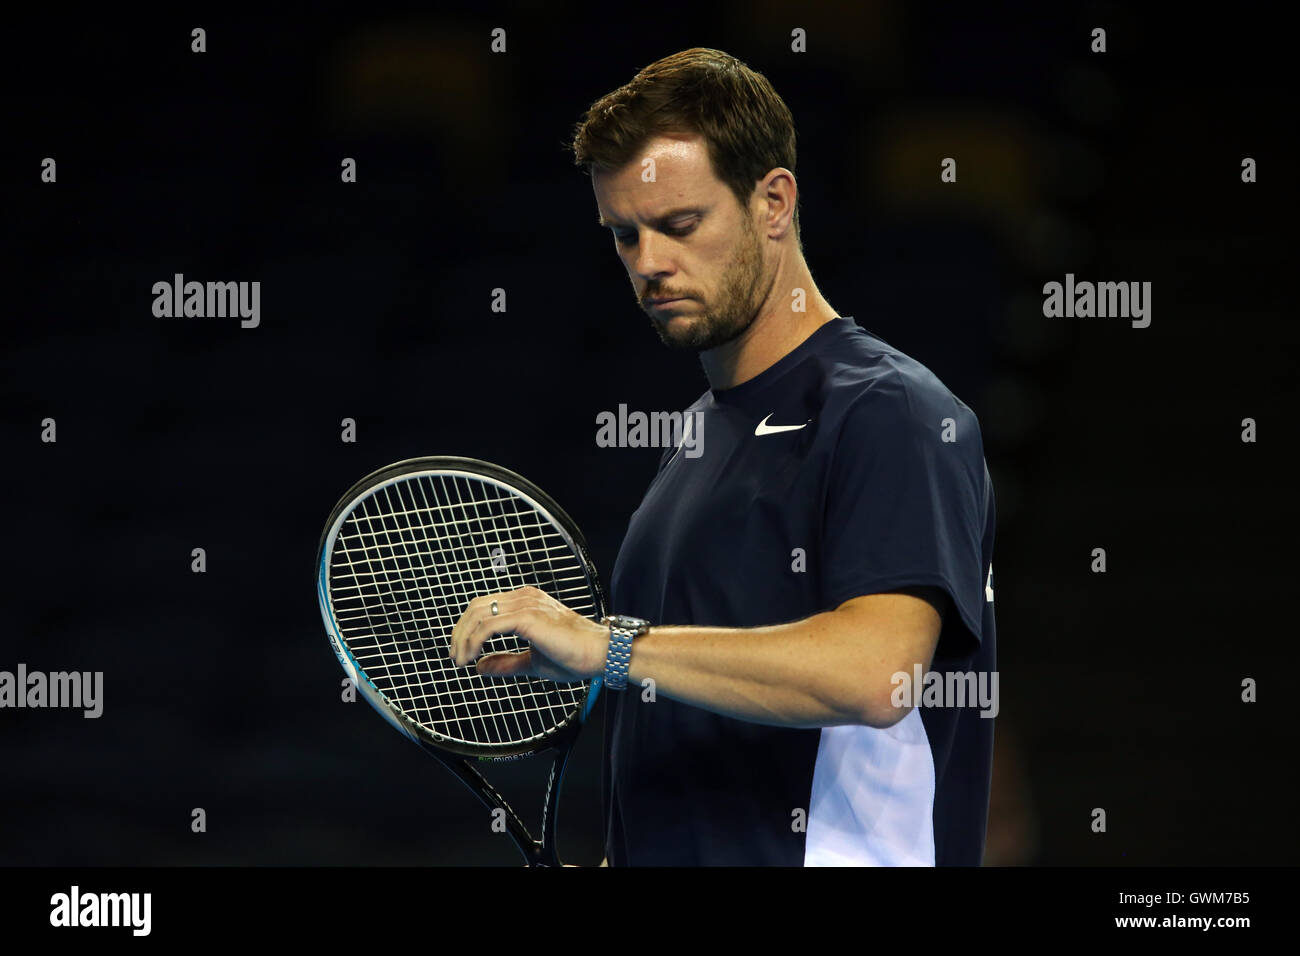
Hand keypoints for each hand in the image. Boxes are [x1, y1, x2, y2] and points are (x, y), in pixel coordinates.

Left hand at [448, 586, 607, 681]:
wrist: (600, 654)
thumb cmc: (575, 656)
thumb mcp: (532, 662)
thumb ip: (506, 662)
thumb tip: (480, 667)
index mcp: (526, 602)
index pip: (484, 607)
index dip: (467, 629)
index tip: (461, 653)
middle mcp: (524, 597)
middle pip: (476, 607)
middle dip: (459, 633)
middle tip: (456, 658)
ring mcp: (526, 604)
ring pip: (478, 615)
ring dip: (463, 639)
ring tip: (460, 661)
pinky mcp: (527, 617)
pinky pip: (489, 626)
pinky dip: (474, 642)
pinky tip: (472, 658)